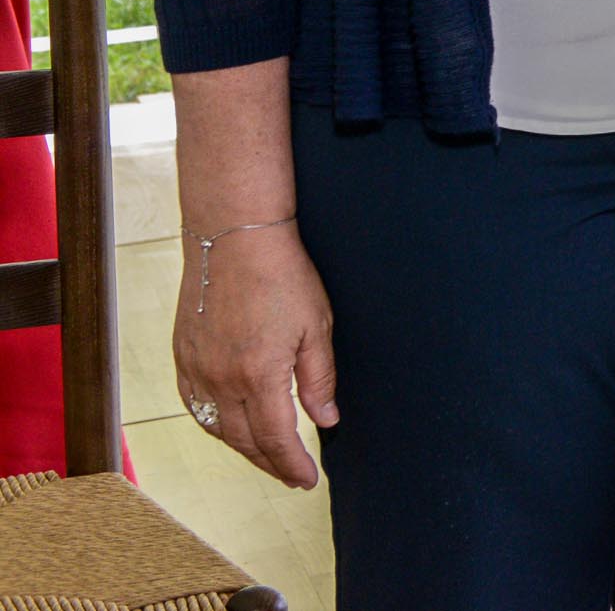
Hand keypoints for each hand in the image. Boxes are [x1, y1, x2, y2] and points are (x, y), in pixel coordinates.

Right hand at [171, 221, 337, 488]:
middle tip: (291, 476)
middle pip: (245, 441)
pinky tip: (232, 427)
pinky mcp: (183, 357)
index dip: (293, 465)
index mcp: (259, 376)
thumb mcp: (316, 327)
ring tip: (267, 456)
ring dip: (243, 448)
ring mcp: (196, 370)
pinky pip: (195, 406)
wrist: (233, 240)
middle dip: (270, 464)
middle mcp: (221, 381)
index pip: (276, 439)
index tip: (308, 480)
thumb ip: (319, 379)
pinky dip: (216, 425)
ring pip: (217, 429)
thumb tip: (326, 420)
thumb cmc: (282, 276)